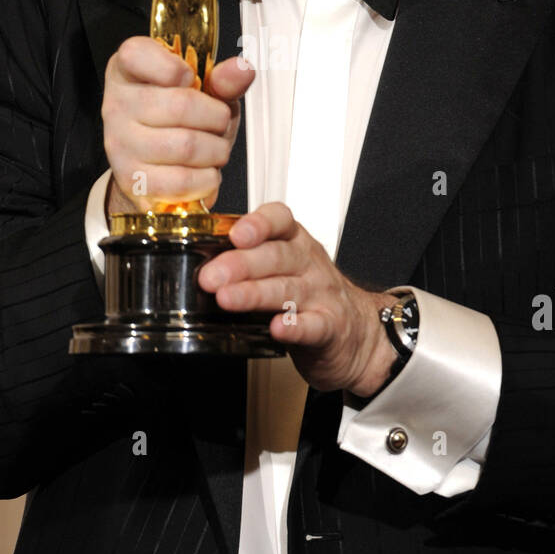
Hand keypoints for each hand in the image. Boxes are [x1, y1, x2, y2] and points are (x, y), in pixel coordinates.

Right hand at [102, 37, 253, 213]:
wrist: (156, 165)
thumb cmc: (179, 120)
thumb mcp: (206, 92)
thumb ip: (223, 79)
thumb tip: (240, 70)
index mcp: (128, 70)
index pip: (136, 55)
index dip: (175, 68)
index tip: (191, 78)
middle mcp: (117, 104)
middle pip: (180, 105)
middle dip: (216, 118)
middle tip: (219, 122)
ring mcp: (120, 143)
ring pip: (186, 145)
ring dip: (216, 150)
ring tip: (213, 148)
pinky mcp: (131, 179)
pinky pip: (183, 180)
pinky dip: (207, 178)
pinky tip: (203, 170)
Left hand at [197, 203, 396, 396]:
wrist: (357, 333)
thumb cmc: (310, 295)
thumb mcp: (283, 266)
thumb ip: (248, 258)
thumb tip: (197, 260)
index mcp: (295, 242)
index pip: (280, 220)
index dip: (258, 224)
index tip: (235, 234)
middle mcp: (309, 264)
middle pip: (277, 257)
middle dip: (241, 264)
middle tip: (210, 276)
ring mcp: (322, 295)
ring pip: (288, 290)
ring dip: (255, 293)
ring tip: (228, 299)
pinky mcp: (330, 328)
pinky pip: (313, 325)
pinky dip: (294, 327)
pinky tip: (277, 328)